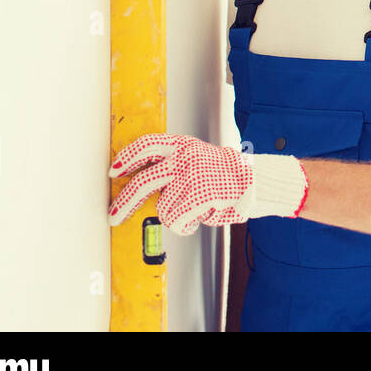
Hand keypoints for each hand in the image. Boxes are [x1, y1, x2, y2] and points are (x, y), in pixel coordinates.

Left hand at [108, 133, 307, 235]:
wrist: (256, 182)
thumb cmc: (225, 175)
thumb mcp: (196, 159)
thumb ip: (171, 166)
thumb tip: (140, 185)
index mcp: (182, 145)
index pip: (147, 146)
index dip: (127, 158)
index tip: (114, 171)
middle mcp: (184, 156)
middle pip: (143, 181)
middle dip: (124, 202)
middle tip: (114, 215)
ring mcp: (191, 175)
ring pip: (163, 208)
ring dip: (175, 216)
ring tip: (193, 210)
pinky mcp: (199, 194)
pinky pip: (177, 220)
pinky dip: (185, 225)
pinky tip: (198, 217)